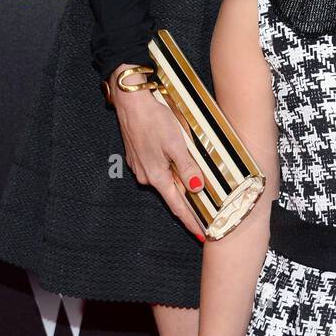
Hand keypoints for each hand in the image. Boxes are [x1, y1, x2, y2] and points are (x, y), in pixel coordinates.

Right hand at [108, 65, 206, 238]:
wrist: (131, 102)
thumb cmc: (153, 120)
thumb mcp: (176, 145)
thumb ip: (187, 168)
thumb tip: (196, 189)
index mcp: (156, 176)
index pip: (177, 206)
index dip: (190, 220)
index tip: (201, 232)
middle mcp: (147, 175)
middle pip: (171, 194)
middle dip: (187, 205)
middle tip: (204, 214)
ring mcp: (141, 166)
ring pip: (165, 180)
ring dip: (179, 185)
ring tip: (196, 191)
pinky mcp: (139, 155)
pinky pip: (158, 169)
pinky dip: (170, 172)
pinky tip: (178, 166)